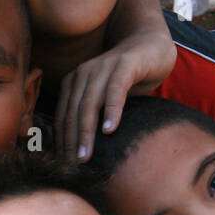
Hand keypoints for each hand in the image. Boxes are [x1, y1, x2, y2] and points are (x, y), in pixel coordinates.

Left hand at [55, 31, 176, 161]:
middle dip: (71, 142)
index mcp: (73, 83)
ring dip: (86, 132)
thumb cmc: (127, 80)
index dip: (62, 141)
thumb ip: (93, 118)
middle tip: (72, 166)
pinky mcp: (124, 64)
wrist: (152, 47)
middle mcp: (83, 74)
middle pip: (73, 113)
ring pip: (89, 103)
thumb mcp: (104, 100)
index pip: (63, 116)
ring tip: (86, 156)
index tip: (63, 164)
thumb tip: (82, 152)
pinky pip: (114, 89)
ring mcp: (102, 67)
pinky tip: (110, 130)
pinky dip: (111, 110)